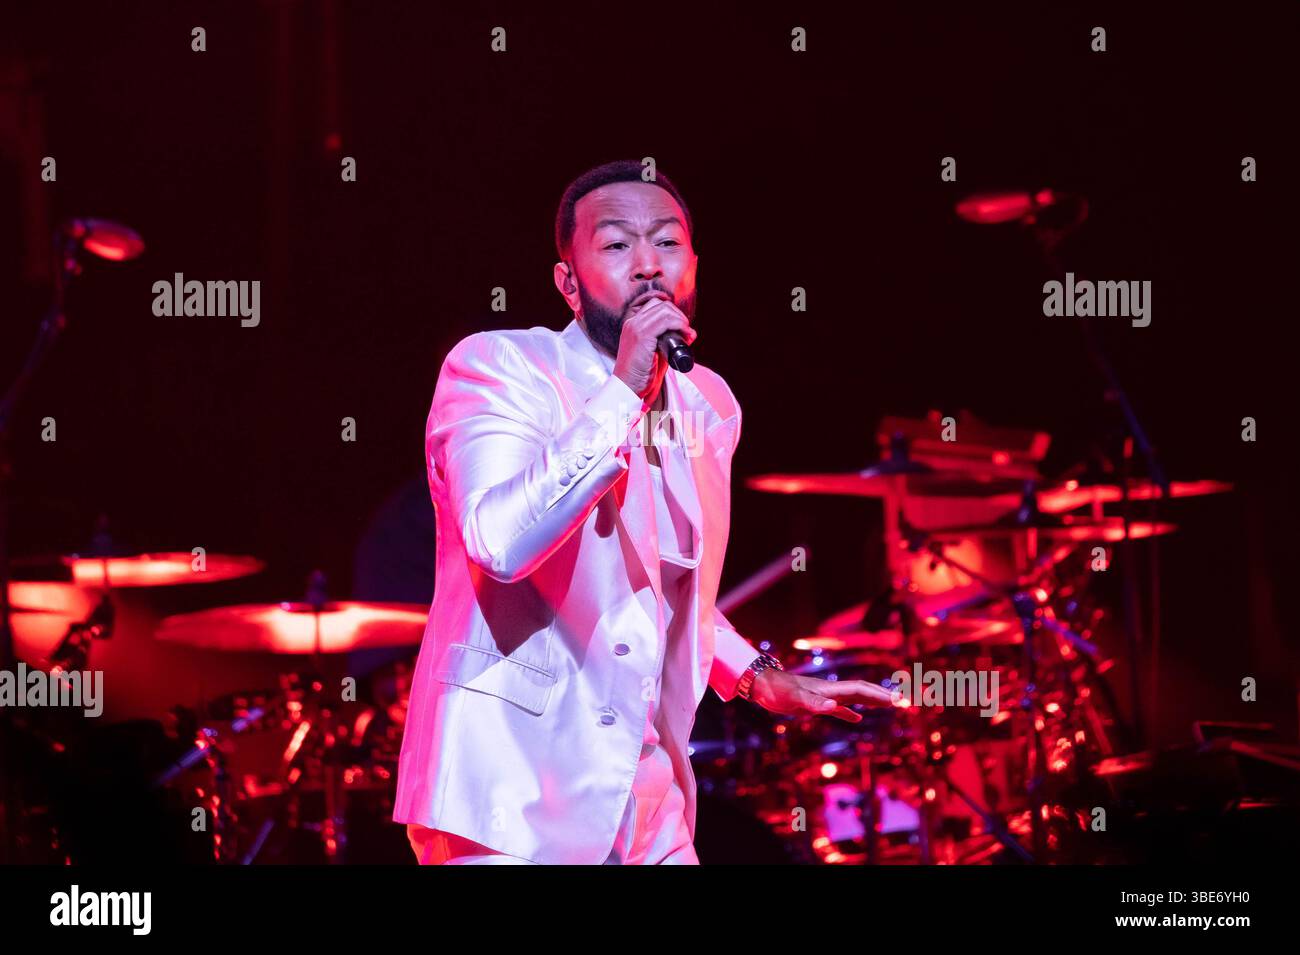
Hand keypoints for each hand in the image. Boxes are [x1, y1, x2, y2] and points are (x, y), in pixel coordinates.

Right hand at [613, 291, 696, 396]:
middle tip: (687, 332)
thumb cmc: (641, 374)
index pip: (656, 306)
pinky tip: (685, 335)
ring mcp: (635, 327)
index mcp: (633, 325)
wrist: (628, 388)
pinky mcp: (641, 336)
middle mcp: (632, 322)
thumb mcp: (654, 352)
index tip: (683, 329)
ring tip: (688, 335)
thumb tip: (687, 334)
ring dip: (681, 320)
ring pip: (665, 310)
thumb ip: (666, 342)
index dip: (673, 315)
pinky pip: (665, 321)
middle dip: (679, 316)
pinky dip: (679, 325)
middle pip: (661, 305)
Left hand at [748, 669, 897, 722]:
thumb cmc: (777, 691)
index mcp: (831, 689)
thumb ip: (815, 703)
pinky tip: (858, 719)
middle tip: (906, 702)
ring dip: (873, 702)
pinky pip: (840, 708)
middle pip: (864, 692)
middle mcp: (832, 691)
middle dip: (884, 696)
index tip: (900, 700)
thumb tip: (835, 706)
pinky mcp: (816, 704)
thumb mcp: (795, 698)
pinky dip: (851, 713)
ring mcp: (825, 696)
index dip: (881, 695)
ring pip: (855, 698)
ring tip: (891, 705)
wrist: (762, 685)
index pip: (862, 691)